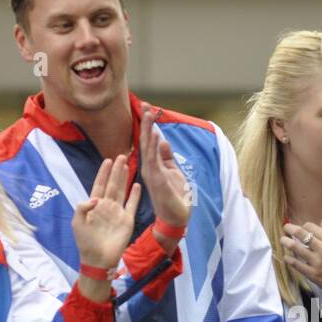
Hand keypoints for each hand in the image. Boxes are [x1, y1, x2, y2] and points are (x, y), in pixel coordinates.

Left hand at [72, 155, 140, 295]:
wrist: (99, 259)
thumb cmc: (85, 242)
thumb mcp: (77, 223)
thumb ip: (82, 207)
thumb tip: (95, 198)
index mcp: (94, 206)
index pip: (99, 185)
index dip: (103, 173)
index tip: (107, 161)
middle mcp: (107, 206)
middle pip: (113, 184)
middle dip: (116, 170)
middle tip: (121, 156)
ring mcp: (118, 212)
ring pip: (122, 191)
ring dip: (125, 178)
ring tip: (128, 165)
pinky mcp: (127, 220)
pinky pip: (132, 205)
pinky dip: (135, 195)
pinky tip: (137, 185)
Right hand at [139, 105, 191, 233]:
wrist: (176, 216)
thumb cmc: (174, 196)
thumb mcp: (173, 172)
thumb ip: (167, 157)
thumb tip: (163, 140)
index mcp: (153, 164)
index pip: (149, 141)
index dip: (149, 125)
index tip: (149, 109)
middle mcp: (149, 166)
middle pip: (146, 140)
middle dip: (146, 122)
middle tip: (145, 105)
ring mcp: (151, 172)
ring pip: (148, 147)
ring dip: (148, 130)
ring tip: (148, 114)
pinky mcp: (156, 178)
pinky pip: (153, 159)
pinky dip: (153, 146)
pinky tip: (154, 134)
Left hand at [281, 222, 321, 304]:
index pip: (310, 227)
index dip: (302, 226)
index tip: (300, 228)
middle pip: (301, 234)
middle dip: (290, 229)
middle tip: (285, 228)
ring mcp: (318, 262)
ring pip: (296, 248)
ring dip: (286, 242)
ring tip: (282, 240)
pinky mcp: (313, 274)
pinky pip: (296, 264)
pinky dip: (288, 259)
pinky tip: (286, 257)